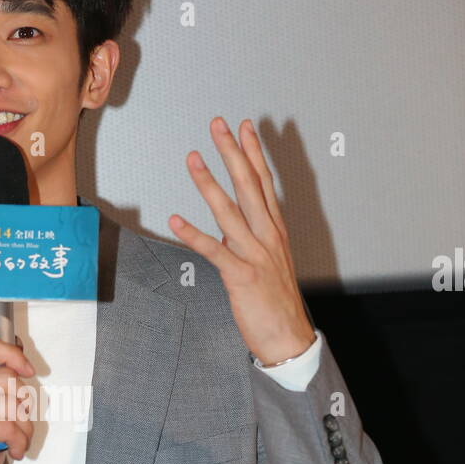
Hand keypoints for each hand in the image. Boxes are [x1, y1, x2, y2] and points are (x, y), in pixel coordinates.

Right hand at [0, 334, 34, 463]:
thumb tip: (21, 358)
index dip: (12, 355)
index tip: (28, 370)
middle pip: (7, 377)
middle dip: (23, 404)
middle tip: (18, 425)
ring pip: (12, 403)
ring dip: (24, 426)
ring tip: (15, 440)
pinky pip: (10, 426)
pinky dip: (20, 441)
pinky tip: (13, 451)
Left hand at [168, 117, 314, 365]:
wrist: (289, 338)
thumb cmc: (276, 303)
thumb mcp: (265, 264)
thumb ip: (246, 242)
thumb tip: (224, 231)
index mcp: (274, 231)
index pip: (263, 182)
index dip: (253, 153)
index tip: (243, 127)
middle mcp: (267, 237)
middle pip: (249, 185)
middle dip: (232, 153)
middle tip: (218, 125)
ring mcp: (255, 255)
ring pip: (230, 212)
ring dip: (209, 184)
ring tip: (192, 158)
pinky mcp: (241, 276)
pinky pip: (214, 252)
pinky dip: (194, 235)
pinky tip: (175, 220)